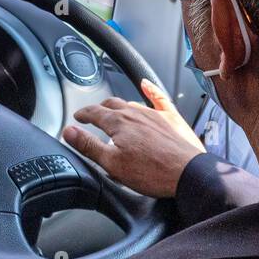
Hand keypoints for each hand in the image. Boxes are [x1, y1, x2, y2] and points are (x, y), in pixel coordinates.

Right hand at [62, 79, 204, 198]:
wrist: (190, 175)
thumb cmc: (152, 172)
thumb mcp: (112, 163)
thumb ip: (88, 145)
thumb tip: (68, 131)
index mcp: (117, 122)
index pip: (93, 112)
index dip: (82, 114)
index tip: (77, 117)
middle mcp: (134, 113)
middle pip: (111, 104)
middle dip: (99, 108)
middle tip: (92, 114)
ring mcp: (154, 114)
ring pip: (131, 103)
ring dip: (119, 106)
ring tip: (114, 112)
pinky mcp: (171, 119)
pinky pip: (159, 98)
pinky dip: (150, 90)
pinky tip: (146, 84)